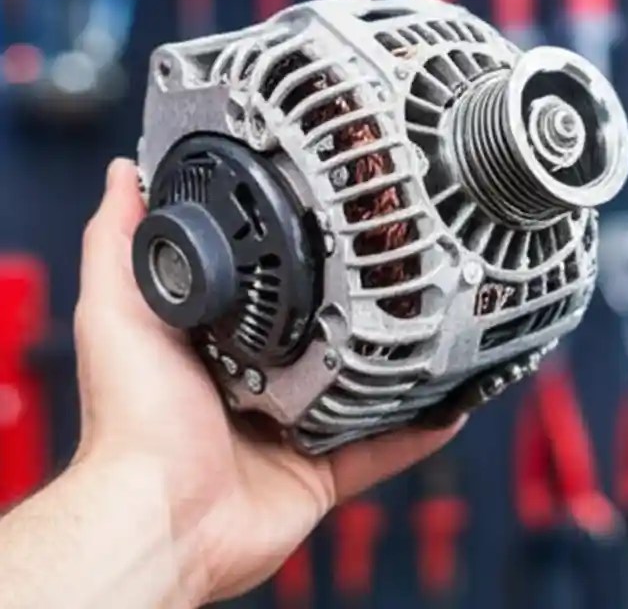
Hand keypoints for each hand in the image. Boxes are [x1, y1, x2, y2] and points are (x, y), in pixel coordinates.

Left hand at [72, 160, 461, 603]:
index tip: (322, 226)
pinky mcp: (320, 474)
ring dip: (393, 367)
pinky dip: (417, 430)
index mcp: (210, 350)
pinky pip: (381, 449)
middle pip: (316, 341)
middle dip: (351, 312)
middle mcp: (254, 391)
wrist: (164, 516)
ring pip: (356, 393)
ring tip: (432, 328)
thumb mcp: (118, 313)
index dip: (287, 261)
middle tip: (395, 272)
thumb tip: (122, 174)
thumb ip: (119, 246)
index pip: (258, 294)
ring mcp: (290, 432)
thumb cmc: (134, 426)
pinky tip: (448, 402)